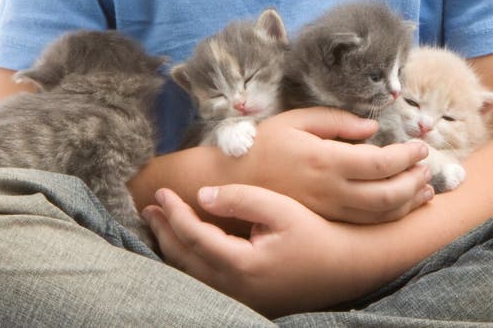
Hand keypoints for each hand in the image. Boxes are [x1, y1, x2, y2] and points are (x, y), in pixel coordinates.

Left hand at [142, 184, 383, 317]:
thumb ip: (240, 199)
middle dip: (164, 231)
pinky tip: (185, 244)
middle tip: (149, 206)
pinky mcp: (245, 300)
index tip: (160, 192)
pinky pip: (204, 281)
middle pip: (184, 259)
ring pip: (191, 274)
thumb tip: (203, 195)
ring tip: (160, 223)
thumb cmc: (315, 233)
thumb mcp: (280, 208)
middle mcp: (234, 288)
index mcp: (240, 264)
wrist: (343, 267)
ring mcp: (238, 299)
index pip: (193, 236)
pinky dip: (188, 260)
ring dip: (172, 246)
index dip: (173, 212)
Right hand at [228, 107, 432, 223]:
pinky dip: (389, 218)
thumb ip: (336, 120)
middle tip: (427, 165)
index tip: (419, 147)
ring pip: (378, 215)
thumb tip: (371, 129)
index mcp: (325, 159)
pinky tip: (402, 207)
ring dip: (407, 203)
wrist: (235, 180)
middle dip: (413, 181)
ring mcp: (327, 210)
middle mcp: (330, 190)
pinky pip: (364, 225)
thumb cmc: (266, 143)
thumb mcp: (297, 119)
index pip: (379, 163)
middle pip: (386, 194)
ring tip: (424, 187)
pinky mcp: (324, 221)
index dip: (405, 156)